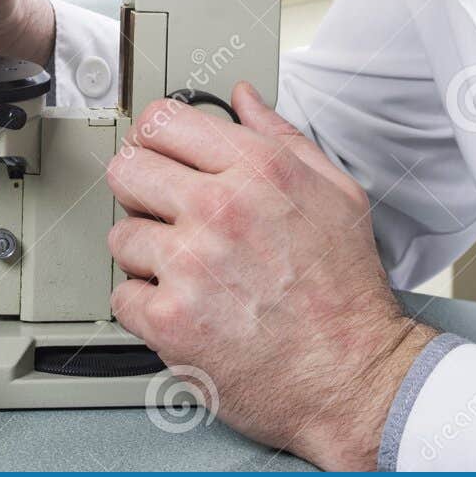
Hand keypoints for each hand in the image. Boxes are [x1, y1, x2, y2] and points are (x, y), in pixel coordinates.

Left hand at [106, 82, 436, 469]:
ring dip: (144, 254)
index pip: (163, 120)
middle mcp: (219, 209)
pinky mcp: (171, 318)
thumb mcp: (336, 193)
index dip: (154, 137)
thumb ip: (282, 137)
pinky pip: (122, 296)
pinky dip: (145, 307)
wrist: (356, 376)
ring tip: (184, 270)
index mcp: (258, 170)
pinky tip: (183, 308)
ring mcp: (190, 264)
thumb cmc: (347, 292)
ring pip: (120, 235)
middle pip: (127, 169)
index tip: (157, 154)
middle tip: (161, 213)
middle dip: (140, 190)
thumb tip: (244, 99)